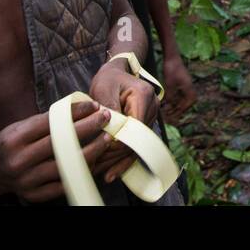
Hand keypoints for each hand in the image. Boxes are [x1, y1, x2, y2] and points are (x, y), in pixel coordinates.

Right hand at [0, 100, 111, 202]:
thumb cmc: (11, 143)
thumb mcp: (22, 126)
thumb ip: (48, 120)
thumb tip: (83, 108)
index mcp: (16, 139)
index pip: (52, 123)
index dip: (76, 113)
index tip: (95, 106)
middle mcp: (20, 161)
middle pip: (61, 143)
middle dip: (88, 129)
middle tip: (106, 119)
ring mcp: (27, 180)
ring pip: (66, 166)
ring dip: (91, 151)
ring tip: (106, 139)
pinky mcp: (35, 195)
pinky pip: (65, 183)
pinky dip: (82, 171)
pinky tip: (95, 160)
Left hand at [89, 60, 160, 185]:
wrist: (116, 74)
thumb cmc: (108, 80)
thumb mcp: (103, 90)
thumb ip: (108, 110)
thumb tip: (111, 136)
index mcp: (143, 96)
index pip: (134, 126)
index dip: (119, 142)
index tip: (100, 152)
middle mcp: (152, 107)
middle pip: (137, 139)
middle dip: (118, 156)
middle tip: (98, 168)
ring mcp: (150, 117)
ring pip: (137, 145)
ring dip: (120, 161)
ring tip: (104, 175)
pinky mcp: (144, 126)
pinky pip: (136, 145)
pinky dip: (124, 158)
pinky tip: (113, 172)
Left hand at [162, 55, 195, 118]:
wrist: (172, 56)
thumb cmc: (171, 69)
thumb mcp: (170, 84)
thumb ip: (171, 96)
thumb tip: (170, 106)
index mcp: (189, 88)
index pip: (188, 104)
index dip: (180, 111)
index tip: (173, 116)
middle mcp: (189, 87)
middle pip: (186, 103)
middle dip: (178, 110)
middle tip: (169, 115)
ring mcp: (186, 85)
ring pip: (182, 99)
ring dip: (175, 105)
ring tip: (167, 110)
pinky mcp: (181, 82)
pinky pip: (179, 94)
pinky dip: (174, 99)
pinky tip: (166, 102)